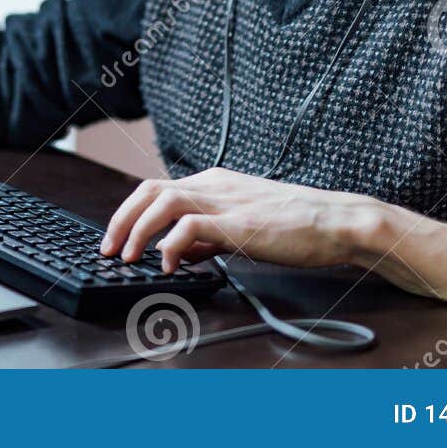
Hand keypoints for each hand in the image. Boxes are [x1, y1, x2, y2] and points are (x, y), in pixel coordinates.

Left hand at [98, 168, 379, 272]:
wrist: (338, 222)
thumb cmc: (298, 226)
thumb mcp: (243, 226)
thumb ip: (209, 234)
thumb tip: (177, 250)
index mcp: (216, 183)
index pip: (157, 188)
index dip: (130, 212)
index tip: (116, 238)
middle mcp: (216, 185)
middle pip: (150, 189)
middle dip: (121, 218)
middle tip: (108, 249)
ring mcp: (228, 201)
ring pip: (163, 200)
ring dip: (137, 229)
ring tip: (127, 257)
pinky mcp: (240, 222)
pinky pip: (192, 225)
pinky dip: (171, 243)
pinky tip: (168, 264)